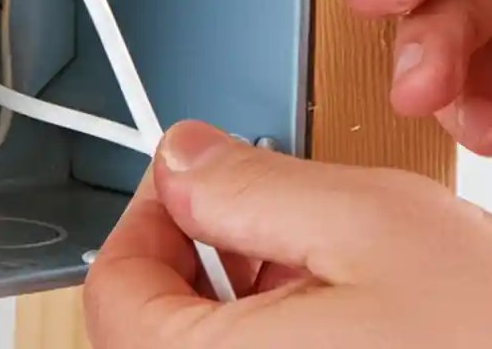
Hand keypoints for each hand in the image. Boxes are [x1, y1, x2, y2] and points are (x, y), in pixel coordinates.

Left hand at [83, 121, 491, 348]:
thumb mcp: (377, 223)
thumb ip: (256, 185)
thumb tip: (185, 159)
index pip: (114, 288)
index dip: (151, 206)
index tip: (195, 168)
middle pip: (161, 326)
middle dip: (214, 246)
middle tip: (280, 201)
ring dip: (256, 289)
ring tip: (338, 254)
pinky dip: (295, 333)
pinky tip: (362, 306)